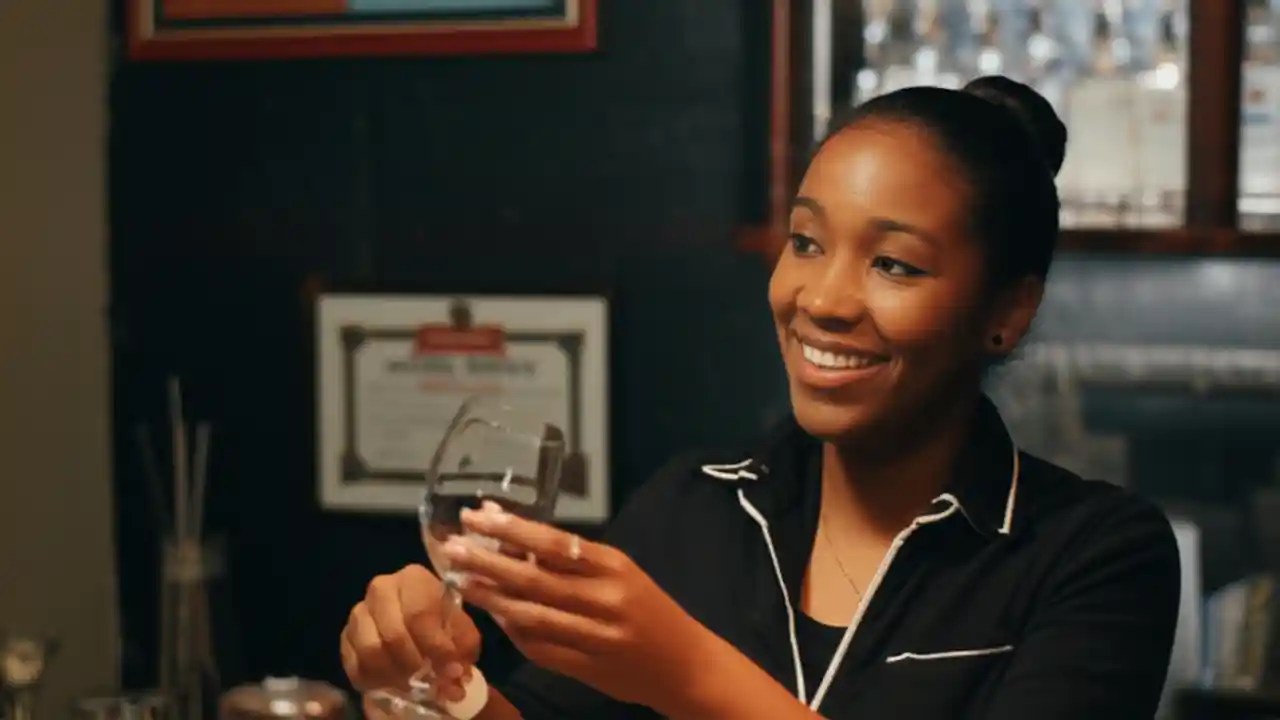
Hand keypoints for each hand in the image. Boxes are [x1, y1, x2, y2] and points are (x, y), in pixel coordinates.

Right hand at [339, 564, 481, 702]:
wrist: (417, 625)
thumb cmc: (441, 624)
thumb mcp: (461, 631)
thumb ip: (462, 650)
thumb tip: (455, 674)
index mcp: (413, 579)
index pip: (419, 614)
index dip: (435, 647)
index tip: (449, 669)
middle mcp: (381, 589)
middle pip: (393, 635)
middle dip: (414, 665)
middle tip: (427, 681)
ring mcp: (359, 612)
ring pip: (370, 650)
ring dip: (393, 675)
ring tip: (410, 684)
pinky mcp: (345, 636)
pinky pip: (354, 664)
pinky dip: (374, 681)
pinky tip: (391, 684)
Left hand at [444, 503, 718, 714]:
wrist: (686, 665)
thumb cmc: (649, 609)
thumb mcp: (621, 573)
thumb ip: (574, 561)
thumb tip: (516, 540)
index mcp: (614, 567)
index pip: (555, 542)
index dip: (512, 530)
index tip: (478, 516)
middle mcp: (605, 600)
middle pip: (535, 578)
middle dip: (488, 561)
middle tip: (453, 547)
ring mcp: (594, 637)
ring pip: (531, 615)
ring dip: (491, 597)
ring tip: (460, 580)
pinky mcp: (586, 668)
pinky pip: (539, 648)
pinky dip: (513, 631)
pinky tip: (493, 616)